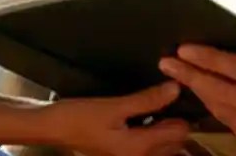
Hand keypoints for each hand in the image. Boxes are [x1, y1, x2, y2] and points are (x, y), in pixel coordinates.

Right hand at [43, 81, 190, 155]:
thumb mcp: (115, 106)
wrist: (53, 130)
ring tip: (158, 107)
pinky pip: (151, 148)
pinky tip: (145, 117)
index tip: (178, 92)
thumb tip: (176, 88)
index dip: (182, 111)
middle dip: (176, 122)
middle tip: (168, 98)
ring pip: (165, 148)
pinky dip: (154, 134)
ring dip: (166, 129)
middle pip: (176, 143)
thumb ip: (147, 100)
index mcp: (140, 149)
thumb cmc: (80, 117)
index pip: (180, 133)